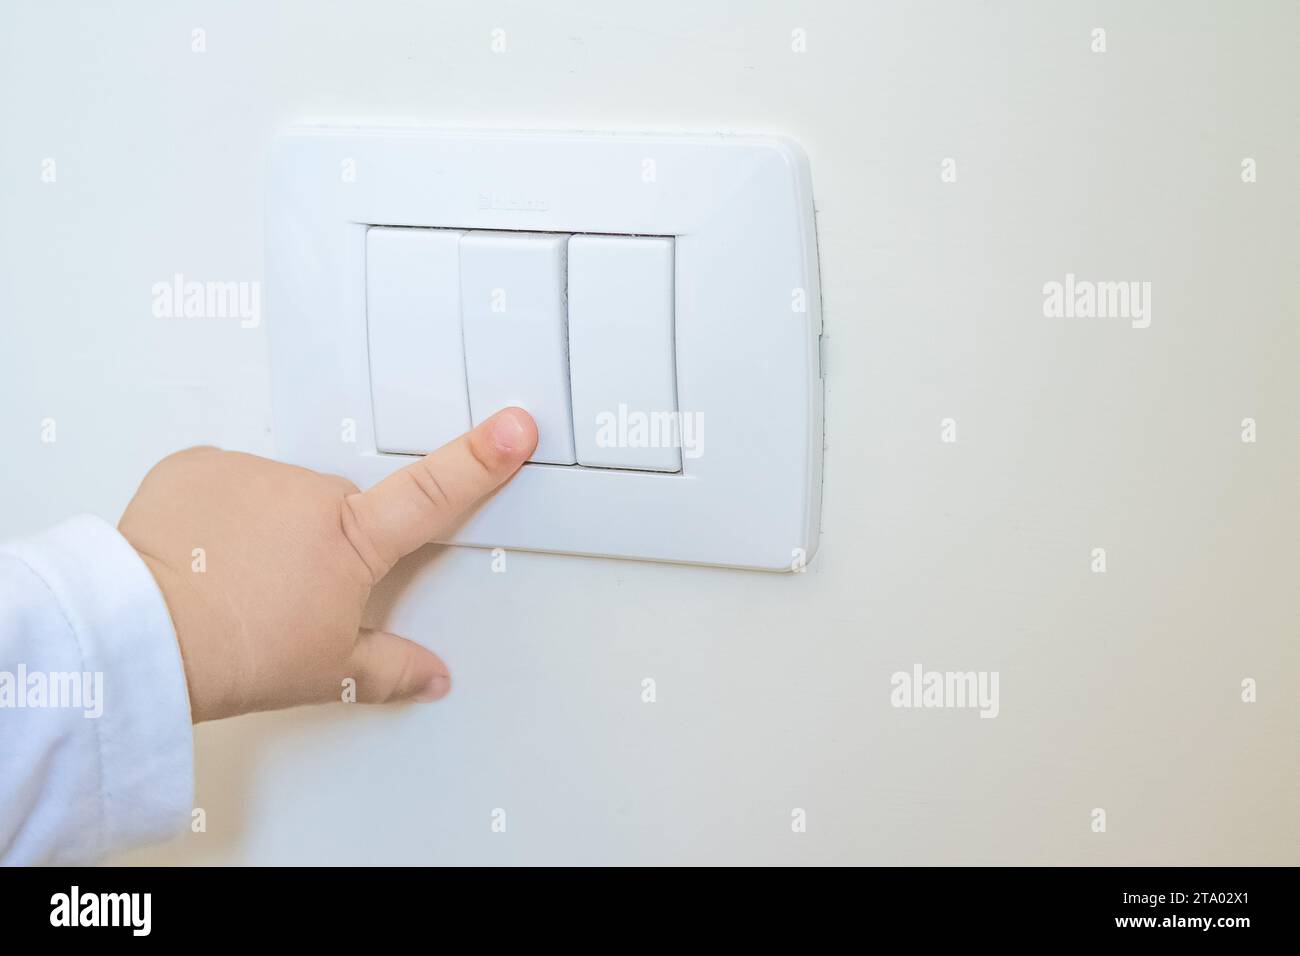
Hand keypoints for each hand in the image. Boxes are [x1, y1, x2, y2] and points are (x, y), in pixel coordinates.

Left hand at [118, 408, 536, 721]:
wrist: (143, 639)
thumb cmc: (237, 655)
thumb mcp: (328, 671)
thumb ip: (392, 668)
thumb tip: (432, 676)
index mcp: (353, 541)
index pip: (434, 494)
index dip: (481, 459)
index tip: (515, 426)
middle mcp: (310, 494)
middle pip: (337, 508)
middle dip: (321, 542)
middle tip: (286, 593)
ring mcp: (253, 474)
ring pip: (278, 496)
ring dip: (266, 528)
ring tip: (235, 581)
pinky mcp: (199, 465)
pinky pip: (225, 485)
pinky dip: (217, 514)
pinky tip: (201, 556)